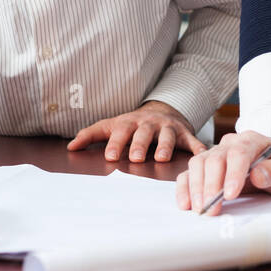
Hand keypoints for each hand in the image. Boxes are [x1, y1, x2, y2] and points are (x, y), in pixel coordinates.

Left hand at [66, 100, 205, 162]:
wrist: (162, 112)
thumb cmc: (132, 125)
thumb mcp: (111, 126)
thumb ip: (90, 135)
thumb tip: (70, 147)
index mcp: (130, 123)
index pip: (120, 132)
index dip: (115, 143)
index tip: (109, 156)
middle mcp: (149, 124)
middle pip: (144, 133)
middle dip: (139, 145)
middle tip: (135, 158)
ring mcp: (168, 127)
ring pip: (167, 135)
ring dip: (165, 146)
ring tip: (161, 158)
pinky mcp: (184, 133)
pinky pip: (192, 140)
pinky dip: (197, 147)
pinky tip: (200, 154)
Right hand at [175, 131, 270, 215]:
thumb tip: (258, 175)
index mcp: (251, 140)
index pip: (239, 153)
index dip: (233, 174)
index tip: (230, 194)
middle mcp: (229, 143)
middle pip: (215, 159)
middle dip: (211, 185)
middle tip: (211, 206)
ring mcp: (214, 153)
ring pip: (198, 164)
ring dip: (196, 187)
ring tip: (200, 208)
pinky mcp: (204, 165)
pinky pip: (189, 172)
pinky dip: (185, 188)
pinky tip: (185, 203)